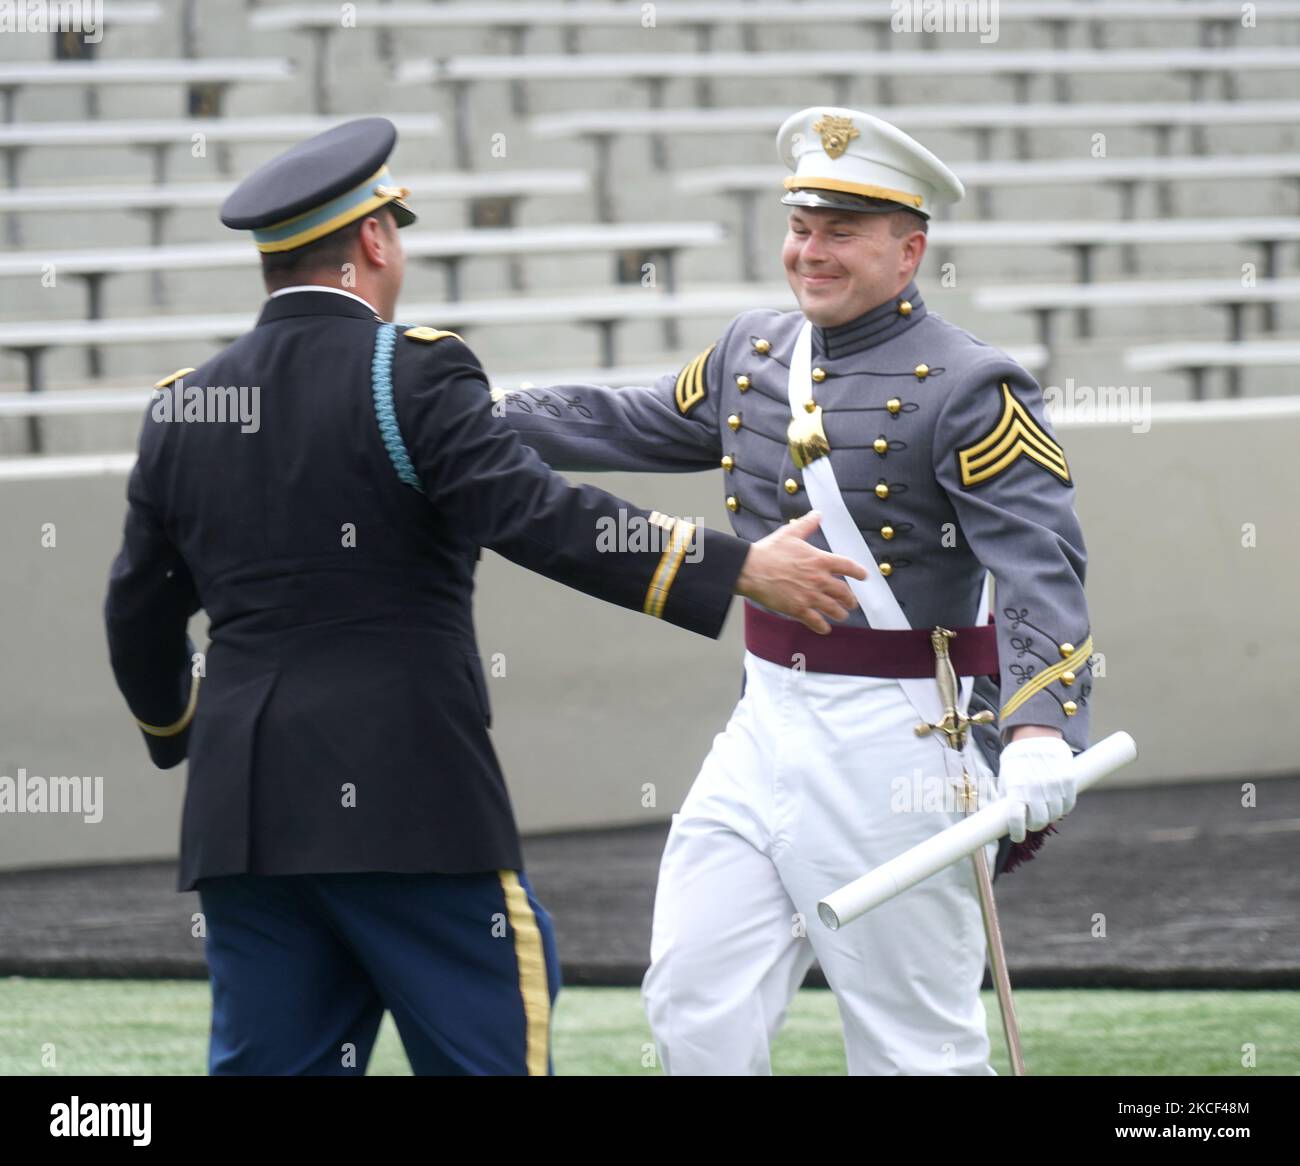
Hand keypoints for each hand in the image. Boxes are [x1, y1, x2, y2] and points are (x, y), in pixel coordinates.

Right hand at [734, 511, 865, 634]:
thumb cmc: (769, 550)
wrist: (751, 569)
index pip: (848, 566)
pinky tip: (825, 628)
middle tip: (851, 603)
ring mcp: (810, 596)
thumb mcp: (790, 533)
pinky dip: (823, 627)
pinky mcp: (798, 609)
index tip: (864, 577)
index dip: (859, 572)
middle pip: (844, 592)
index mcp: (820, 560)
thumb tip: (817, 514)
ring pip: (834, 609)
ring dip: (840, 614)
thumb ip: (807, 524)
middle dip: (850, 599)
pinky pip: (816, 622)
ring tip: (841, 615)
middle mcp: (819, 579)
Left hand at [998, 735, 1076, 842]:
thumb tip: (1003, 817)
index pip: (1016, 819)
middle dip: (1034, 825)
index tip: (1017, 836)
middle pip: (1038, 821)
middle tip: (1032, 822)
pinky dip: (1063, 808)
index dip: (1016, 832)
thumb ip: (1007, 796)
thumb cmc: (1017, 758)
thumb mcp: (1006, 776)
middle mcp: (1035, 788)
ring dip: (1049, 817)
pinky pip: (1068, 804)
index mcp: (1016, 787)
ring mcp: (1053, 785)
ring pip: (1055, 814)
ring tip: (1045, 812)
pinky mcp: (1067, 780)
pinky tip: (1057, 806)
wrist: (1036, 735)